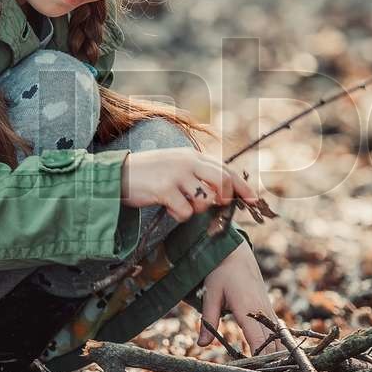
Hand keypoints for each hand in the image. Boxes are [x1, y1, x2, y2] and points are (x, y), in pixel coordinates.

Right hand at [119, 147, 261, 222]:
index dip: (242, 186)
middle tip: (217, 207)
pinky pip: (185, 211)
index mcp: (192, 156)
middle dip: (225, 199)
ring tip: (180, 204)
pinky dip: (179, 215)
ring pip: (205, 199)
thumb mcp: (175, 166)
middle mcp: (187, 162)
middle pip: (223, 182)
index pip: (226, 169)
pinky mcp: (164, 190)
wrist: (117, 175)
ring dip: (196, 209)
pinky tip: (167, 208)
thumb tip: (222, 192)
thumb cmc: (148, 174)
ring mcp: (176, 175)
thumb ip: (196, 173)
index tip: (254, 200)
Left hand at [196, 241, 283, 355]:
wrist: (235, 252)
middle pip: (273, 343)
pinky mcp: (268, 310)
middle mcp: (262, 311)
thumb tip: (201, 345)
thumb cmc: (220, 271)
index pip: (258, 340)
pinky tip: (281, 361)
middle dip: (274, 364)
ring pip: (280, 339)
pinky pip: (278, 332)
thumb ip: (208, 320)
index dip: (261, 359)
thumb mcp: (210, 294)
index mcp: (247, 308)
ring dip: (280, 357)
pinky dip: (280, 347)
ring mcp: (268, 310)